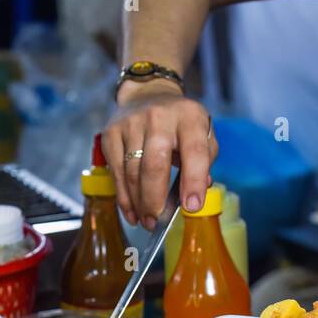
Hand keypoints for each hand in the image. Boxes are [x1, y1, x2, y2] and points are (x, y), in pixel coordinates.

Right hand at [101, 83, 215, 227]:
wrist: (149, 95)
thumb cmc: (181, 124)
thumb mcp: (203, 134)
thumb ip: (205, 163)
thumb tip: (195, 196)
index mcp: (189, 117)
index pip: (194, 152)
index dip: (193, 181)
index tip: (191, 207)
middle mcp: (159, 117)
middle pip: (155, 165)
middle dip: (155, 200)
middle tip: (158, 223)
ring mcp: (132, 124)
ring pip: (132, 172)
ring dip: (139, 203)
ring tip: (146, 222)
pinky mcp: (112, 133)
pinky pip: (117, 172)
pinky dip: (124, 196)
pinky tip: (132, 211)